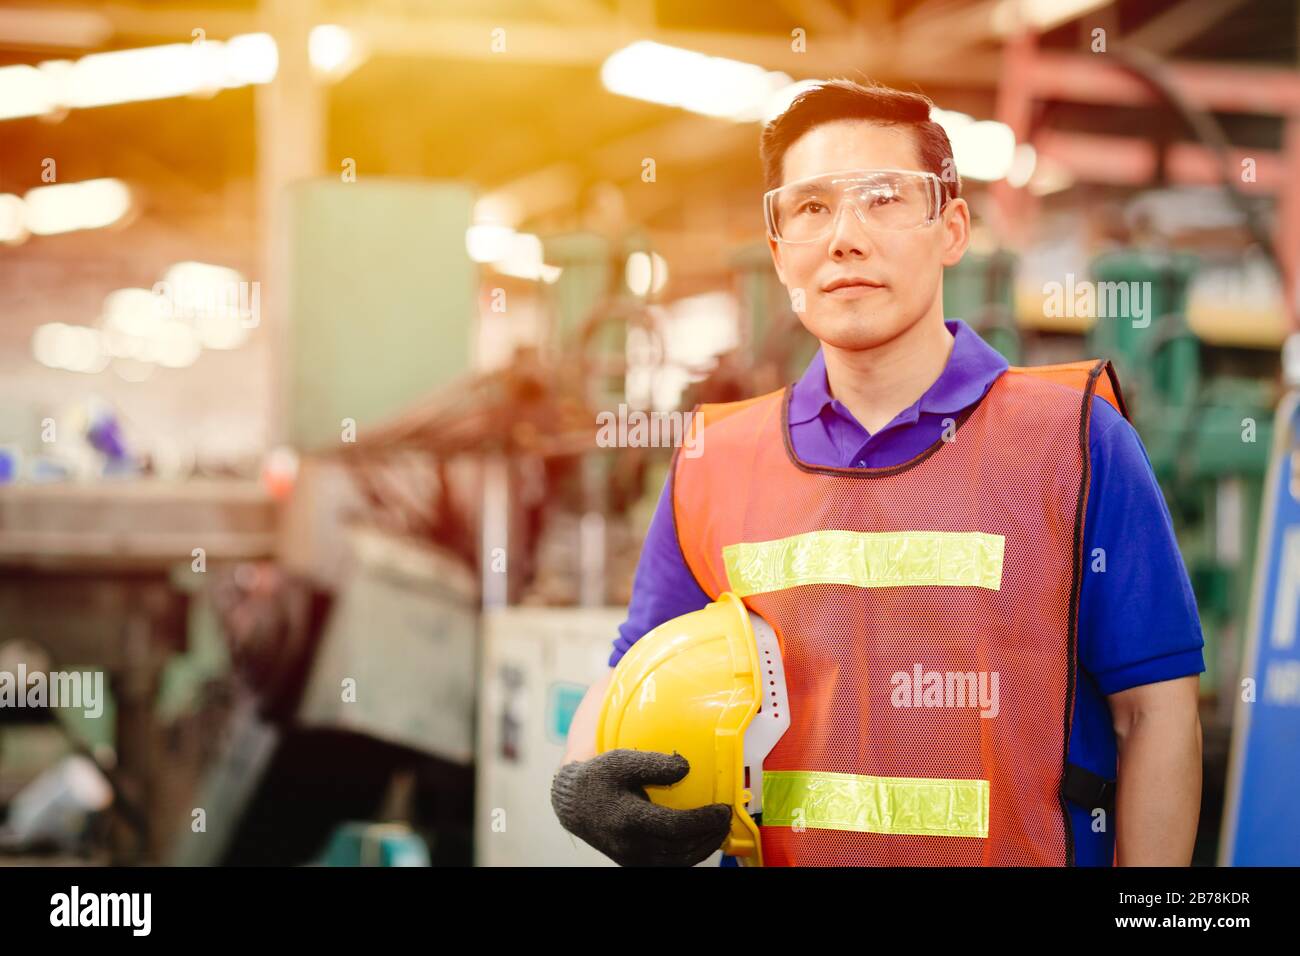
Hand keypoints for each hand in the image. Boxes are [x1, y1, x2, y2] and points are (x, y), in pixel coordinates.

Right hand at [551, 749, 731, 866]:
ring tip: (719, 829)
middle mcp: (632, 844)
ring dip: (703, 847)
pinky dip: (689, 854)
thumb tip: (686, 767)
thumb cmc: (599, 778)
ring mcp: (633, 858)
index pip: (676, 826)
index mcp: (629, 818)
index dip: (704, 820)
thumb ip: (653, 763)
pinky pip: (669, 864)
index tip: (723, 809)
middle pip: (682, 848)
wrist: (572, 805)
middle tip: (726, 818)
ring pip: (678, 861)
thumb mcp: (621, 761)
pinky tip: (701, 840)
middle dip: (710, 834)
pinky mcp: (633, 863)